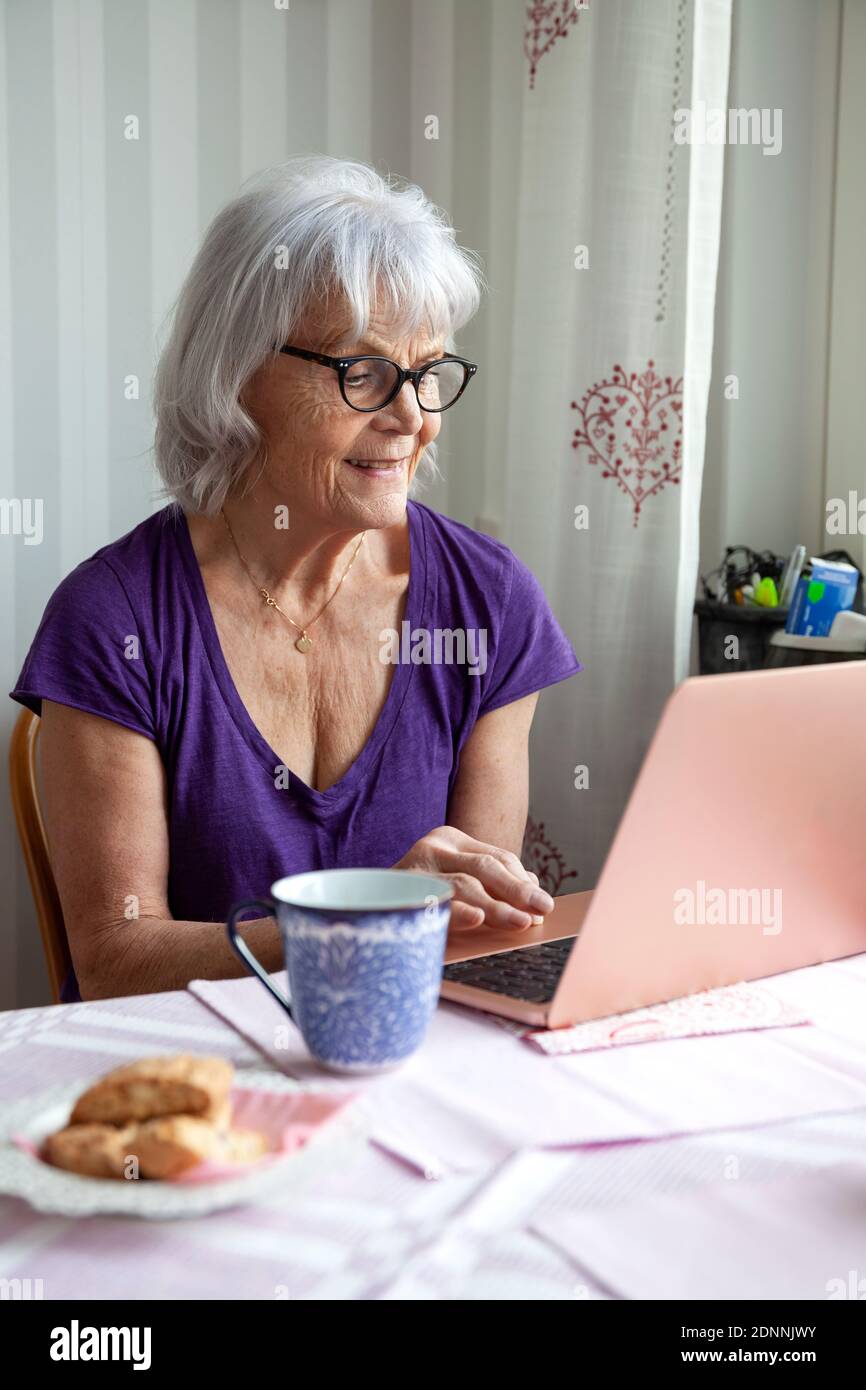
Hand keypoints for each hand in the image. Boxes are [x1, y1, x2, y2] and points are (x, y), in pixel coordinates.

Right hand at [393, 825, 553, 932]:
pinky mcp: (398, 894)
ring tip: (519, 922)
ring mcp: (413, 870)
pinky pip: (433, 904)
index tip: (543, 905)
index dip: (521, 882)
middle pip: (484, 867)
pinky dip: (457, 912)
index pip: (496, 857)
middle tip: (540, 911)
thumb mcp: (456, 879)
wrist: (364, 903)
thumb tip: (533, 889)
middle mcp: (432, 848)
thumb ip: (491, 882)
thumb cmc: (419, 895)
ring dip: (495, 907)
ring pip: (463, 885)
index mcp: (449, 840)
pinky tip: (475, 919)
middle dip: (516, 891)